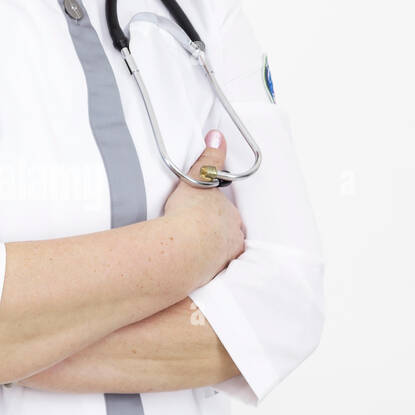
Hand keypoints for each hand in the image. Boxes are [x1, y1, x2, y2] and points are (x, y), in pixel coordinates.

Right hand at [163, 130, 245, 286]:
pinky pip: (206, 273)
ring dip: (210, 256)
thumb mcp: (198, 181)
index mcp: (233, 220)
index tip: (208, 218)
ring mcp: (222, 263)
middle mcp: (232, 243)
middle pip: (229, 239)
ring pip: (220, 257)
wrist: (182, 248)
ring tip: (194, 254)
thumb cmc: (191, 216)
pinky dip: (199, 271)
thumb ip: (209, 159)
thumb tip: (217, 135)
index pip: (231, 218)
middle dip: (219, 238)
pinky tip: (188, 270)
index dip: (220, 217)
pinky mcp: (207, 279)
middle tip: (200, 235)